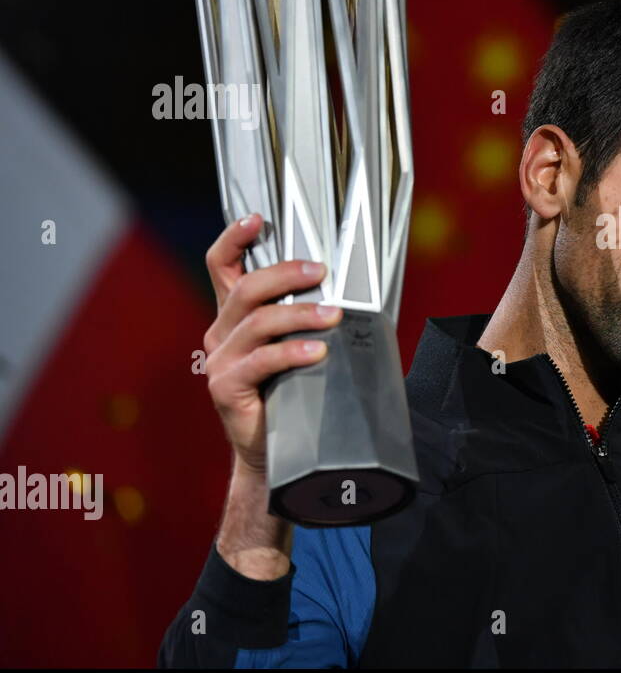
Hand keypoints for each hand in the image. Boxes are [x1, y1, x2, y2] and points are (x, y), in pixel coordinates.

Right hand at [203, 213, 341, 473]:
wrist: (276, 454)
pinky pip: (261, 360)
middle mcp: (222, 333)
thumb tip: (347, 290)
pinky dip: (292, 352)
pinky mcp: (225, 387)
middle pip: (247, 287)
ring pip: (258, 321)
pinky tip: (317, 352)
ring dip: (300, 314)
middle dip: (286, 273)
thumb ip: (307, 318)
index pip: (223, 266)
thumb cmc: (293, 396)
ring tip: (334, 317)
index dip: (234, 238)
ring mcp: (220, 360)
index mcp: (235, 317)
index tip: (257, 218)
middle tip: (321, 271)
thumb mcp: (298, 347)